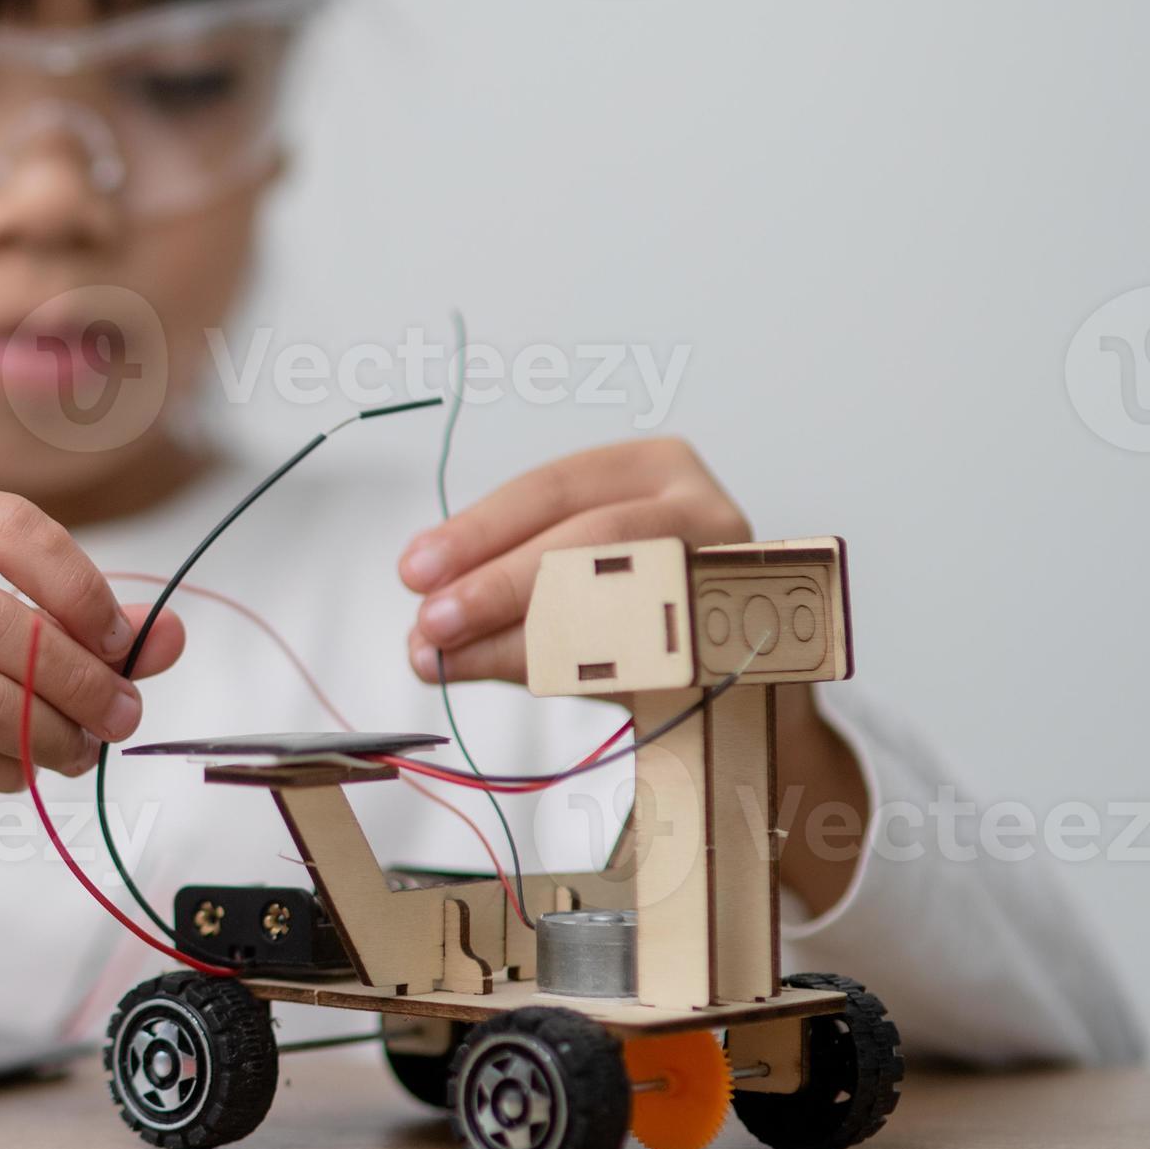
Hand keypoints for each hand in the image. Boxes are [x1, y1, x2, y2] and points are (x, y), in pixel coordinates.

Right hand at [0, 485, 185, 832]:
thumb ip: (59, 614)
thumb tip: (167, 639)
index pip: (5, 525)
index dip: (80, 585)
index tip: (121, 642)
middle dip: (79, 679)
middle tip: (121, 716)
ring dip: (50, 734)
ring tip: (80, 751)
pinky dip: (1, 769)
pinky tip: (18, 768)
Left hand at [397, 437, 749, 685]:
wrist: (733, 681)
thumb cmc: (640, 616)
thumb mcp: (570, 578)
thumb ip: (501, 590)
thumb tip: (422, 632)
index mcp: (647, 467)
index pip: (551, 487)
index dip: (477, 529)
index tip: (414, 569)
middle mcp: (698, 505)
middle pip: (585, 537)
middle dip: (494, 582)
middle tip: (430, 620)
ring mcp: (728, 569)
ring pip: (617, 594)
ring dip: (518, 633)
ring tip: (451, 657)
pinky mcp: (735, 635)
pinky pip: (642, 651)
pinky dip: (569, 666)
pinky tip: (514, 677)